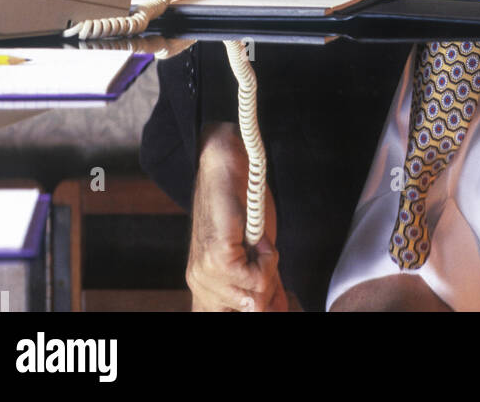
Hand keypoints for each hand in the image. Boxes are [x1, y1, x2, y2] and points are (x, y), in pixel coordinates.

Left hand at [187, 122, 287, 312]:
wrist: (226, 164)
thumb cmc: (241, 206)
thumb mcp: (254, 255)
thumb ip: (262, 285)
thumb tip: (279, 310)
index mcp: (205, 289)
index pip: (227, 316)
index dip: (258, 307)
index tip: (275, 298)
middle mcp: (200, 285)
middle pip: (252, 311)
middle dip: (269, 284)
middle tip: (264, 253)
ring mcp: (205, 273)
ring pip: (255, 299)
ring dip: (269, 267)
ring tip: (259, 240)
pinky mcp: (217, 258)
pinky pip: (257, 279)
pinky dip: (269, 257)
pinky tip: (259, 235)